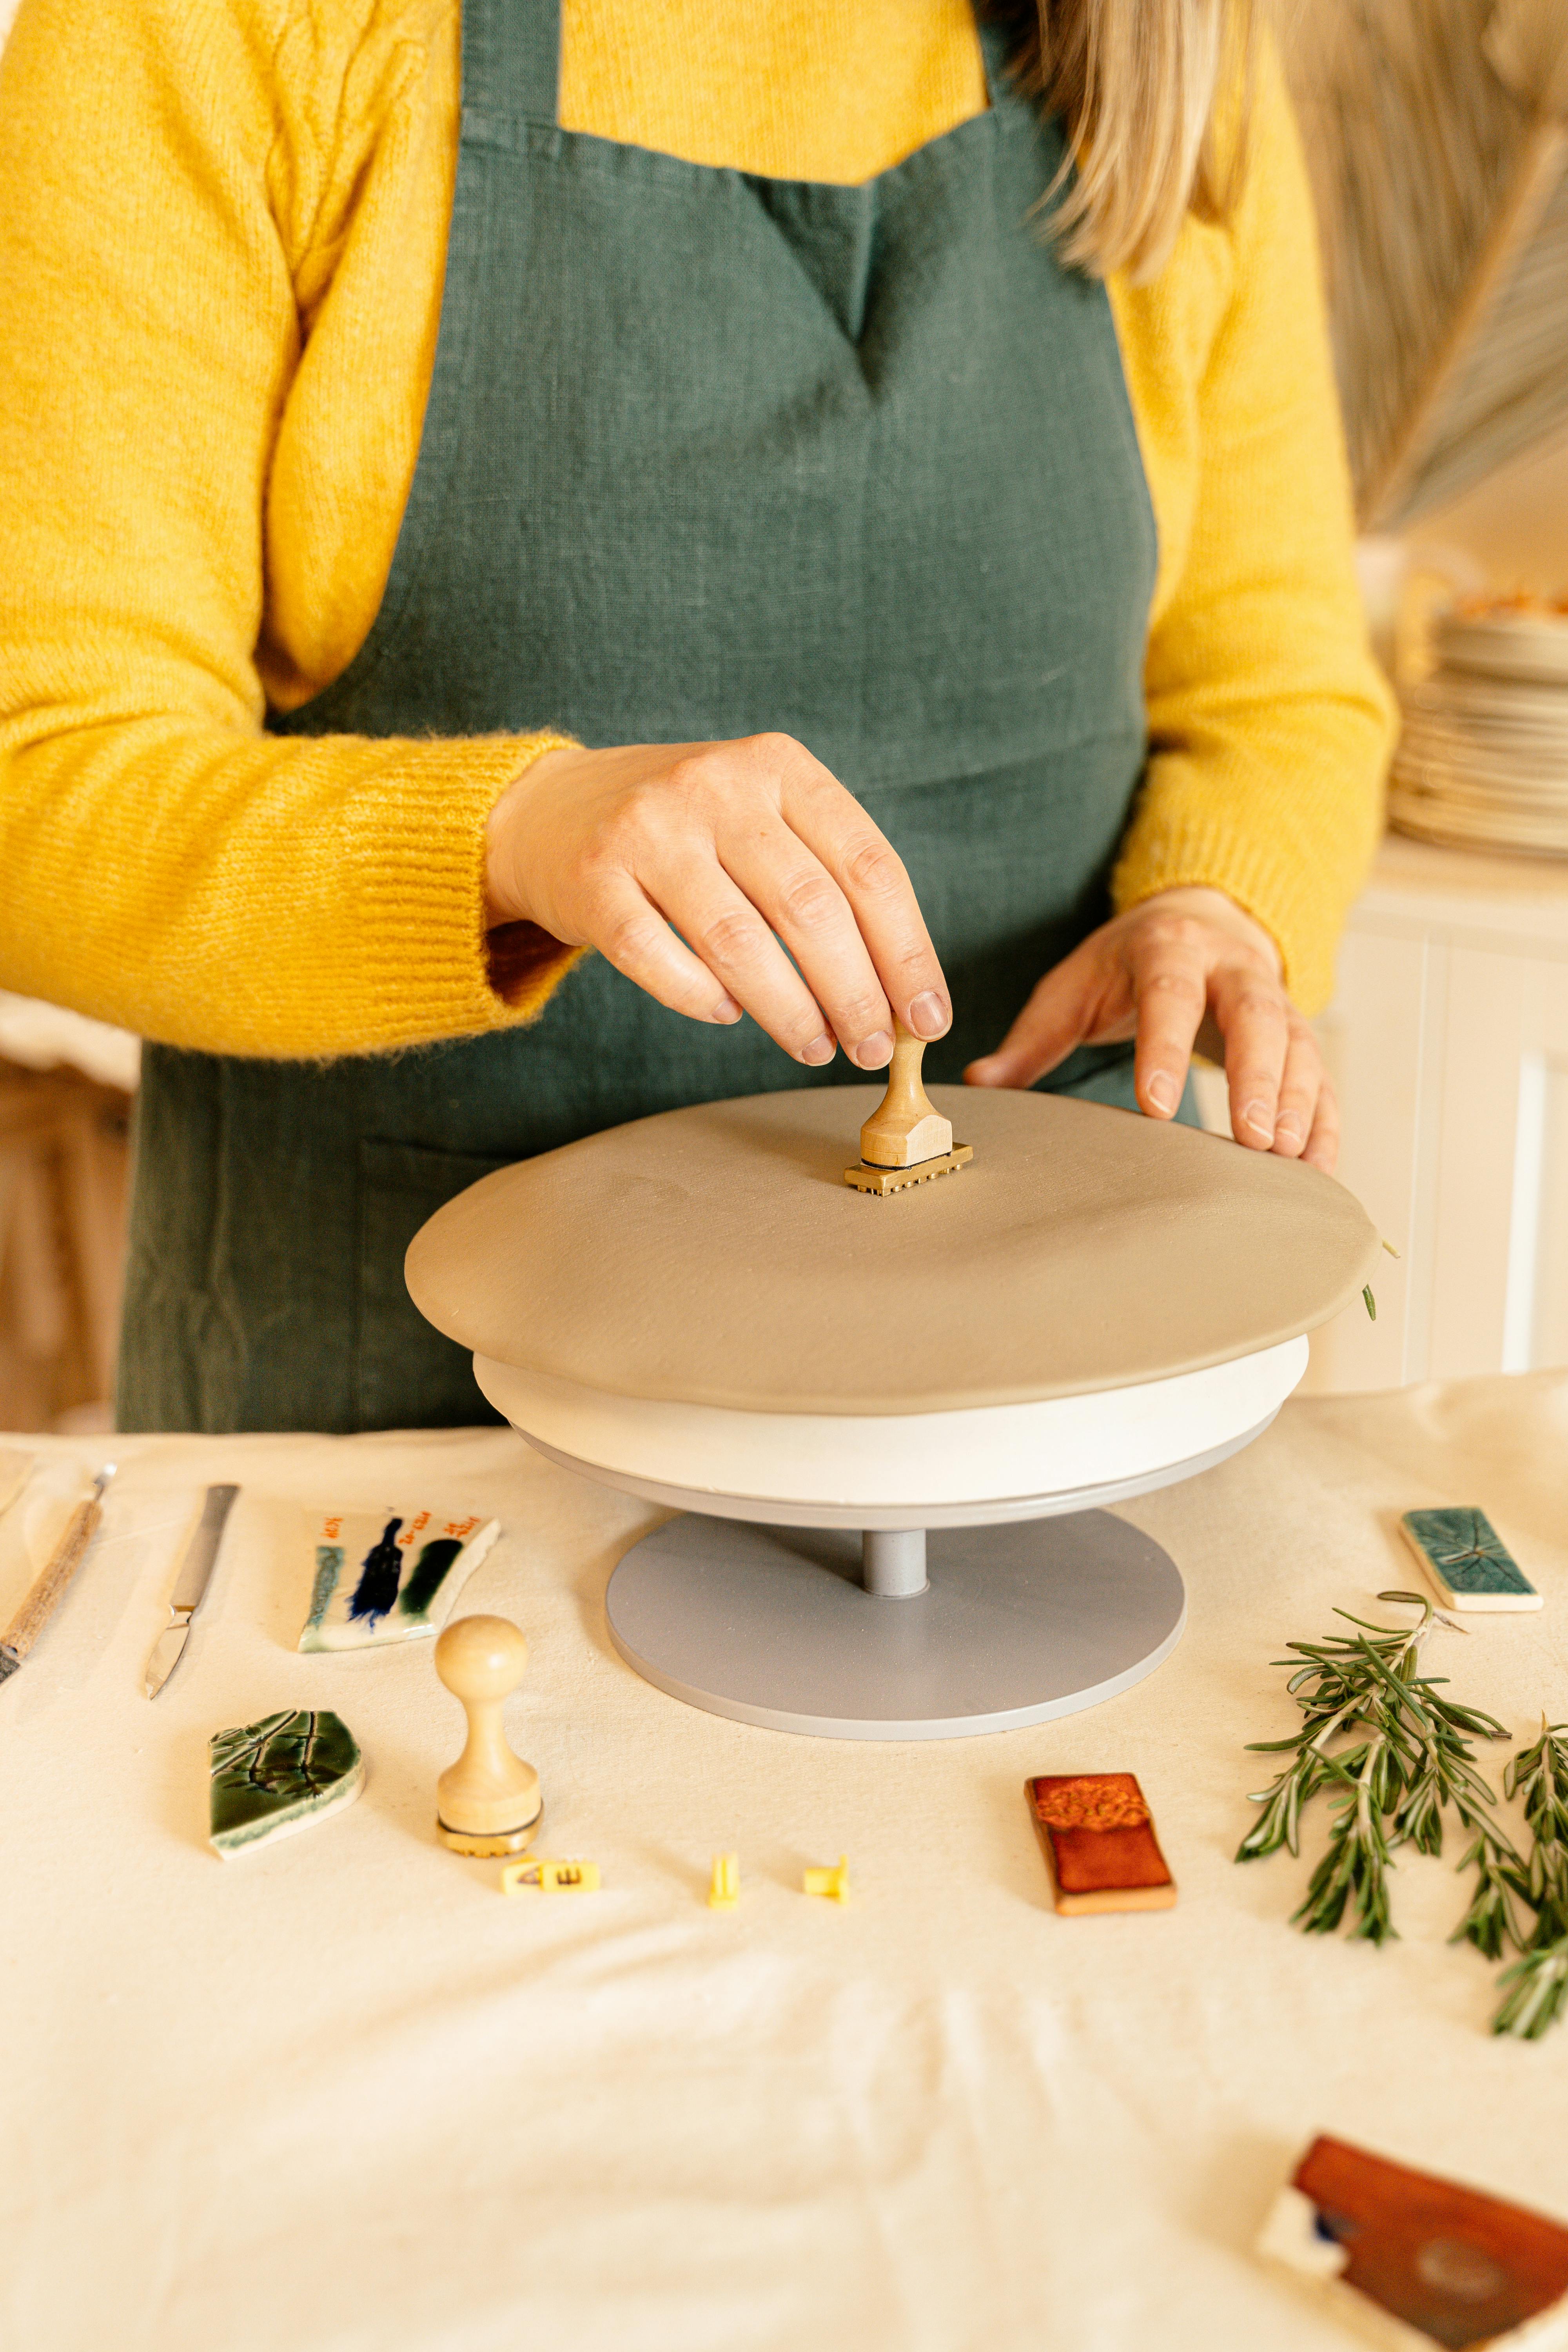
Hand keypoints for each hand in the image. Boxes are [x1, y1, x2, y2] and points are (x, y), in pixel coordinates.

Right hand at [485, 736, 949, 1068]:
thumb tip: (900, 996)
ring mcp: (648, 830)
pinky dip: (705, 1001)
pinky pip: (660, 961)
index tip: (927, 1017)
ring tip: (815, 1047)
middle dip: (855, 994)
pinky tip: (730, 1015)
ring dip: (791, 1012)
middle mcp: (715, 785)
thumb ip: (828, 882)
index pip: (868, 866)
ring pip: (740, 943)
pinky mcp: (592, 882)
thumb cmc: (690, 831)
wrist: (554, 809)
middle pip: (810, 909)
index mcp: (779, 766)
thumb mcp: (765, 818)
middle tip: (872, 1049)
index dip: (907, 952)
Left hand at [964, 887, 1337, 1171]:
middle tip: (1253, 1139)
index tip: (1154, 1108)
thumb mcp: (1073, 987)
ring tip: (1285, 1158)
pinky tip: (1317, 1170)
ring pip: (1298, 1047)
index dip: (1163, 1049)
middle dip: (1258, 1078)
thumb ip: (1031, 1039)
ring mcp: (1275, 998)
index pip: (1170, 996)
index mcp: (1169, 950)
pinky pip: (1321, 1077)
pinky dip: (1323, 1123)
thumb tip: (978, 1083)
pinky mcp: (1299, 1032)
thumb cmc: (1124, 966)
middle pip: (1255, 1017)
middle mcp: (1232, 968)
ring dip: (1297, 1103)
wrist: (1199, 919)